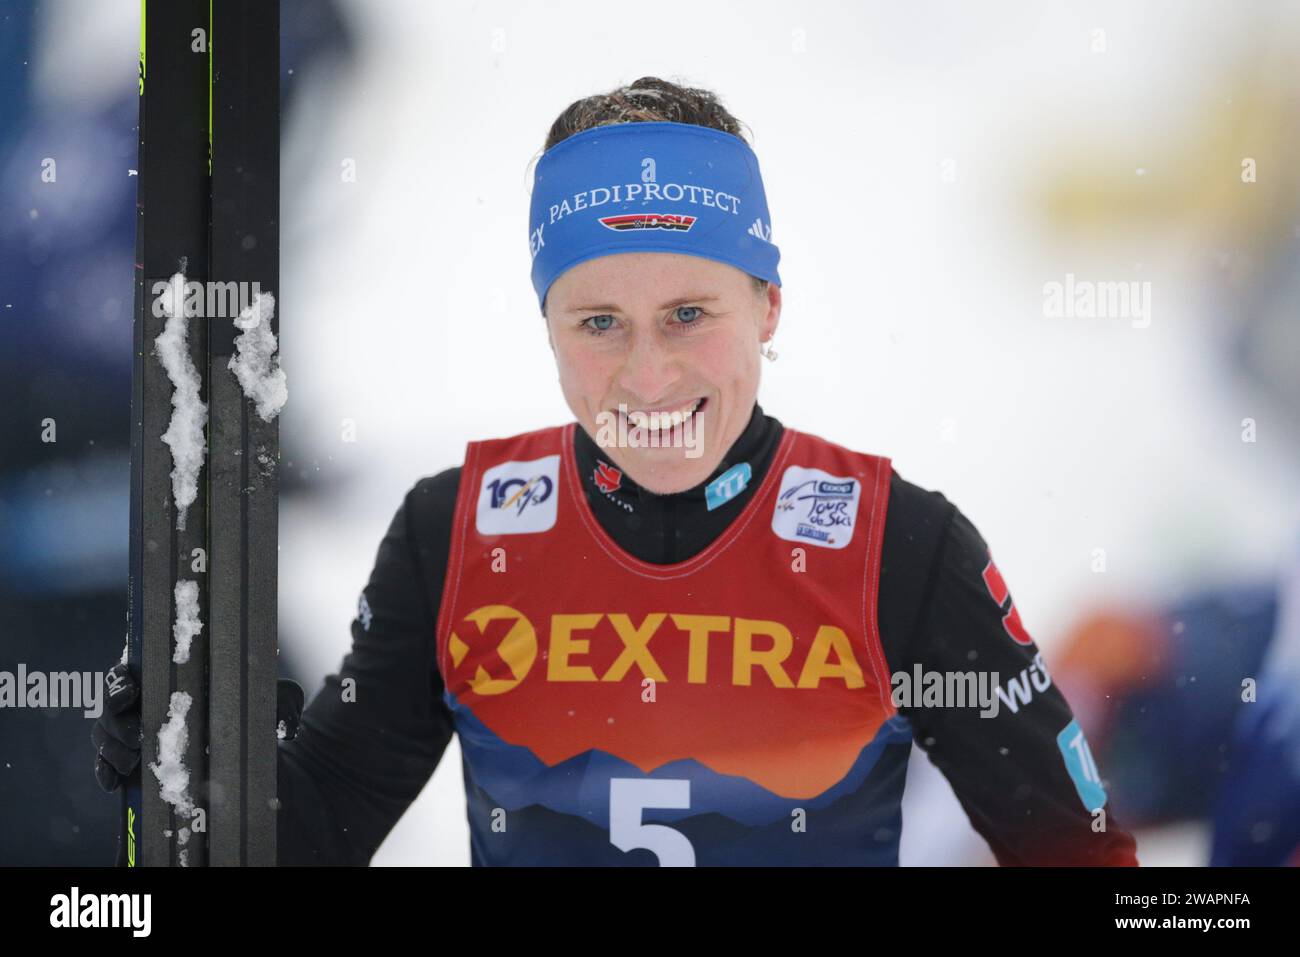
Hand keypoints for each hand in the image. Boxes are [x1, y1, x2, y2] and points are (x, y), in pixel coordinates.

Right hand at [93, 663, 305, 793]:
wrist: (250, 755)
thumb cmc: (257, 717)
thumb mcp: (275, 704)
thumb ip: (283, 705)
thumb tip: (288, 725)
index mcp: (172, 677)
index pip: (131, 670)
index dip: (121, 679)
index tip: (131, 690)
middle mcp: (147, 701)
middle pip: (111, 705)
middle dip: (116, 721)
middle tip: (137, 737)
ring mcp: (135, 732)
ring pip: (104, 735)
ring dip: (112, 748)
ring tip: (134, 761)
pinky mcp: (131, 761)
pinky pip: (105, 765)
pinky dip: (105, 772)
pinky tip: (115, 782)